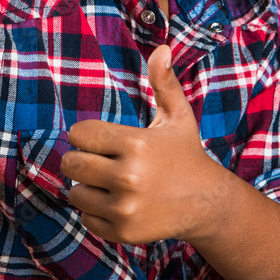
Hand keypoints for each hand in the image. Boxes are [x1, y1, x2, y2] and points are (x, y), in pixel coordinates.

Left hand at [61, 42, 229, 246]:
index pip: (80, 134)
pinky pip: (86, 219)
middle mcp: (129, 176)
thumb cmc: (186, 154)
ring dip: (86, 187)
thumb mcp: (178, 117)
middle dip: (81, 159)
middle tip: (100, 161)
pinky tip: (116, 203)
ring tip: (109, 182)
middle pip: (72, 163)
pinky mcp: (123, 232)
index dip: (87, 135)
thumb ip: (164, 82)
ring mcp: (125, 208)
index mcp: (136, 143)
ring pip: (76, 192)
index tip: (101, 139)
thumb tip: (161, 47)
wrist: (207, 204)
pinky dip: (95, 212)